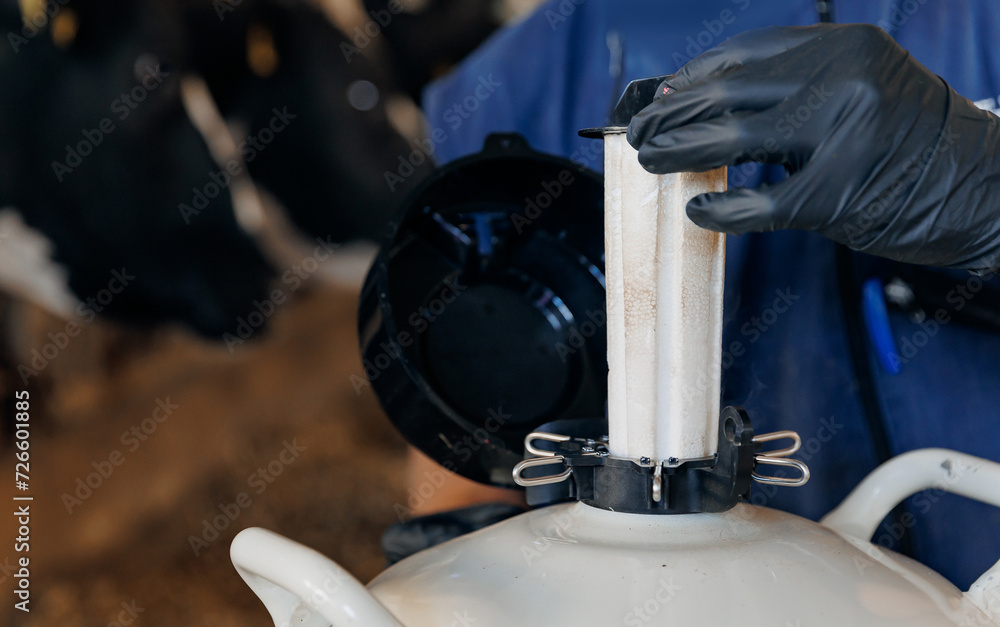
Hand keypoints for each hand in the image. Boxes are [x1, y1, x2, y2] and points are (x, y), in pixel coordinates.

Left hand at [626, 24, 999, 270]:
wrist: (987, 187)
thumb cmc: (911, 142)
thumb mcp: (860, 88)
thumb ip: (790, 88)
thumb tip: (696, 98)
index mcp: (843, 47)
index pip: (742, 54)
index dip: (691, 76)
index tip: (660, 94)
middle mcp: (840, 80)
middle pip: (724, 93)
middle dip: (671, 114)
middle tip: (640, 133)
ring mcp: (840, 136)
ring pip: (730, 139)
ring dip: (677, 151)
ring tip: (650, 161)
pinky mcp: (837, 196)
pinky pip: (757, 205)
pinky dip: (718, 209)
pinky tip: (697, 210)